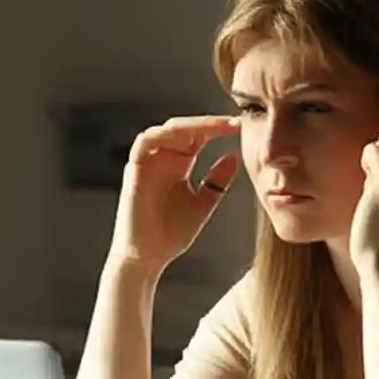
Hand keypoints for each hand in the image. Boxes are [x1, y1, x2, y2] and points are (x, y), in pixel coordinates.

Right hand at [108, 116, 240, 273]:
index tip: (243, 127)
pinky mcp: (134, 169)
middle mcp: (163, 158)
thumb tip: (234, 155)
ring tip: (214, 127)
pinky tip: (184, 136)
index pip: (200, 136)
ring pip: (167, 130)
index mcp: (180, 164)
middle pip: (186, 128)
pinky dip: (163, 135)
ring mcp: (148, 162)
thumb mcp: (204, 203)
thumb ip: (217, 180)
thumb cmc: (171, 233)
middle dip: (210, 123)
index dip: (220, 129)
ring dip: (190, 125)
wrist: (148, 256)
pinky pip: (145, 142)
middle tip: (234, 122)